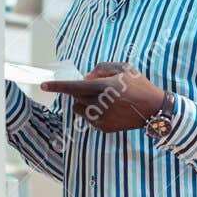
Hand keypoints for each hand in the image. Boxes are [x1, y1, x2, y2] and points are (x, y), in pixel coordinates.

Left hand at [41, 62, 167, 131]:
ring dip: (84, 103)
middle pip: (75, 97)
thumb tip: (85, 77)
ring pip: (79, 109)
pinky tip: (110, 110)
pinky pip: (89, 119)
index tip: (43, 85)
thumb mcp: (123, 68)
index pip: (74, 86)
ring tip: (103, 100)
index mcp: (104, 87)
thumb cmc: (138, 85)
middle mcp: (100, 103)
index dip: (57, 86)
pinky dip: (94, 113)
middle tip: (94, 89)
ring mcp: (101, 118)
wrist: (153, 109)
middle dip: (78, 92)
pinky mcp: (104, 128)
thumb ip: (101, 68)